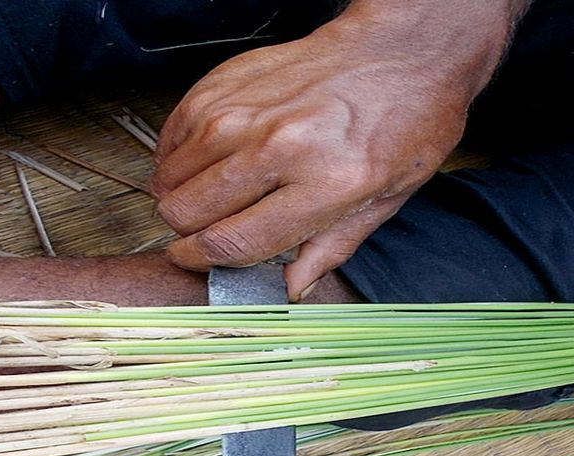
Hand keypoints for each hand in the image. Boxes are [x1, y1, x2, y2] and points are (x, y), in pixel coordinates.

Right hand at [151, 2, 521, 299]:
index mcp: (324, 185)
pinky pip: (172, 131)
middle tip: (205, 226)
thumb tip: (288, 288)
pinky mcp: (229, 82)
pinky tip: (200, 159)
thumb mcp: (384, 201)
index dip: (199, 260)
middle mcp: (278, 146)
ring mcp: (247, 110)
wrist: (403, 49)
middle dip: (187, 230)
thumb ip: (329, 249)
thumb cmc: (402, 123)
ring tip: (205, 192)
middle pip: (188, 210)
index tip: (191, 259)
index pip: (232, 241)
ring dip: (178, 191)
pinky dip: (176, 153)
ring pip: (170, 173)